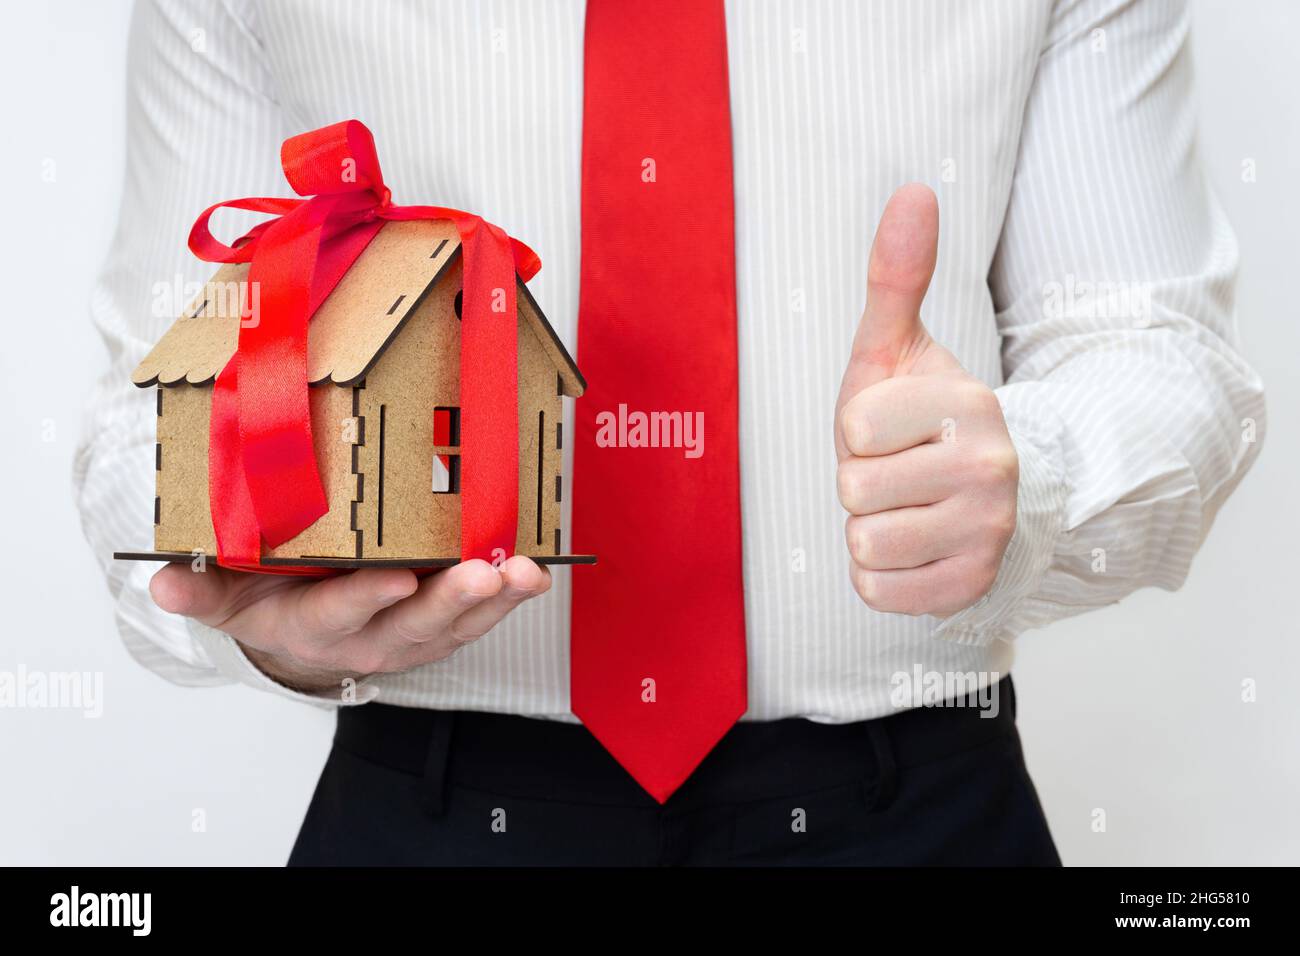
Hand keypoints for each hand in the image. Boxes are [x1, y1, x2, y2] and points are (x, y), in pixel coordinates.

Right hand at [149, 557, 550, 694]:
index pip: (343, 612)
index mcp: (317, 627)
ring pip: (460, 622)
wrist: (308, 638)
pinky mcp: (444, 628)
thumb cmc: (273, 604)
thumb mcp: (231, 601)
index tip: (398, 577)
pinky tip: (534, 573)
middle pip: (416, 622)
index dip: (370, 597)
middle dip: (453, 599)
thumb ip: (204, 591)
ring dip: (497, 599)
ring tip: (527, 573)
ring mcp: (414, 636)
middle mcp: (373, 638)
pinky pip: (481, 618)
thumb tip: (162, 582)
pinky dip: (509, 597)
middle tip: (484, 572)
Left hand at [834, 184, 1017, 617]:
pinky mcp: (971, 588)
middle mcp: (990, 468)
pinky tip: (912, 549)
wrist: (985, 495)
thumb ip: (897, 277)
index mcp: (968, 403)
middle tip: (895, 472)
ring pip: (863, 543)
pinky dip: (880, 577)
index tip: (888, 428)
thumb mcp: (899, 349)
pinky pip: (877, 592)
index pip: (854, 426)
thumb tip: (913, 190)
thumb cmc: (920, 420)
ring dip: (869, 529)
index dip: (855, 429)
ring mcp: (987, 533)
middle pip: (854, 487)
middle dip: (860, 482)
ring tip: (903, 509)